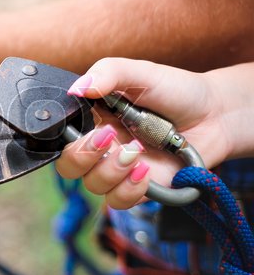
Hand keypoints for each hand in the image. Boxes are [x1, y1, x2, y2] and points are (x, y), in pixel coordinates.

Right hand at [54, 58, 233, 208]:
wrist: (216, 114)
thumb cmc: (176, 90)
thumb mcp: (140, 72)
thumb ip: (108, 72)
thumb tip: (77, 88)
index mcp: (91, 119)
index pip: (59, 136)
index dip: (63, 139)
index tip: (85, 127)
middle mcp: (100, 147)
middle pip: (68, 167)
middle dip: (82, 157)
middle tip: (108, 139)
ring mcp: (118, 170)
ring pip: (93, 185)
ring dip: (111, 171)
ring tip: (136, 150)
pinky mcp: (139, 188)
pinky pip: (119, 201)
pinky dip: (129, 189)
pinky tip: (145, 170)